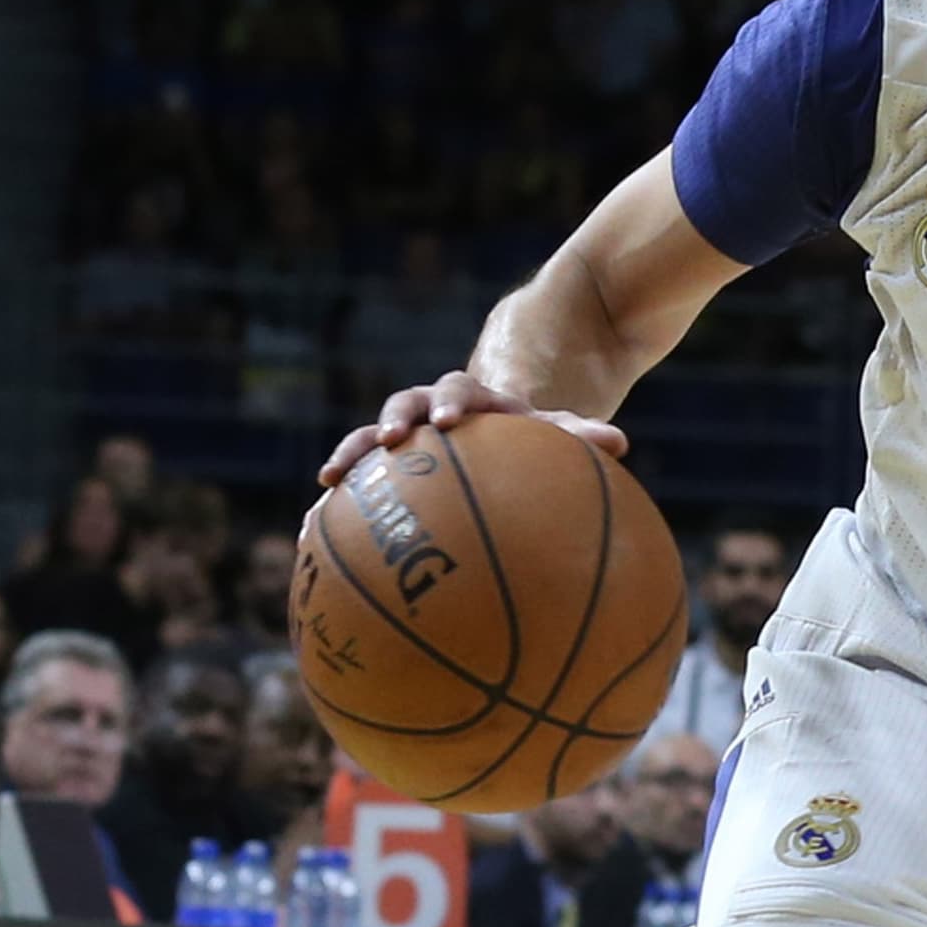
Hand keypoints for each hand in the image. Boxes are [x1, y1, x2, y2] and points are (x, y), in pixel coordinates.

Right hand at [319, 370, 631, 487]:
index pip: (456, 391)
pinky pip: (358, 484)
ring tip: (328, 482)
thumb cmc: (531, 437)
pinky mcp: (388, 469)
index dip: (449, 404)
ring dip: (351, 456)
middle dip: (391, 422)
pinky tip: (308, 534)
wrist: (501, 423)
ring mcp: (406, 439)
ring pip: (369, 442)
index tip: (447, 423)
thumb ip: (580, 437)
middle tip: (387, 441)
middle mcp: (431, 412)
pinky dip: (334, 503)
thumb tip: (619, 442)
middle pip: (403, 407)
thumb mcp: (556, 432)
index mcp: (471, 400)